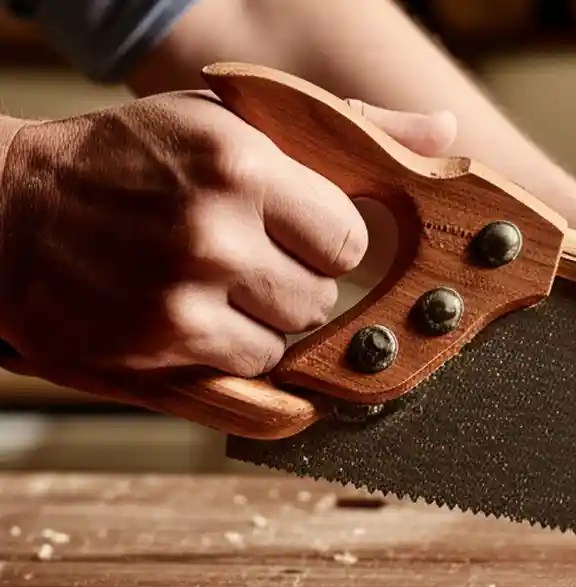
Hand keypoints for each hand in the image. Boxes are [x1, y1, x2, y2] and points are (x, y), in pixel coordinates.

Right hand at [0, 91, 454, 394]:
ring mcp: (180, 302)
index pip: (349, 240)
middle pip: (322, 299)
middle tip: (239, 261)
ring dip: (262, 329)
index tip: (289, 232)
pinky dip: (237, 368)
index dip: (323, 241)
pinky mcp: (152, 357)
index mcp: (241, 165)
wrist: (5, 211)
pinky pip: (252, 387)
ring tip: (208, 292)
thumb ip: (344, 129)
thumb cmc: (129, 161)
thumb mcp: (228, 120)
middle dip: (292, 285)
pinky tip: (206, 334)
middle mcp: (213, 233)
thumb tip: (443, 135)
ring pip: (287, 347)